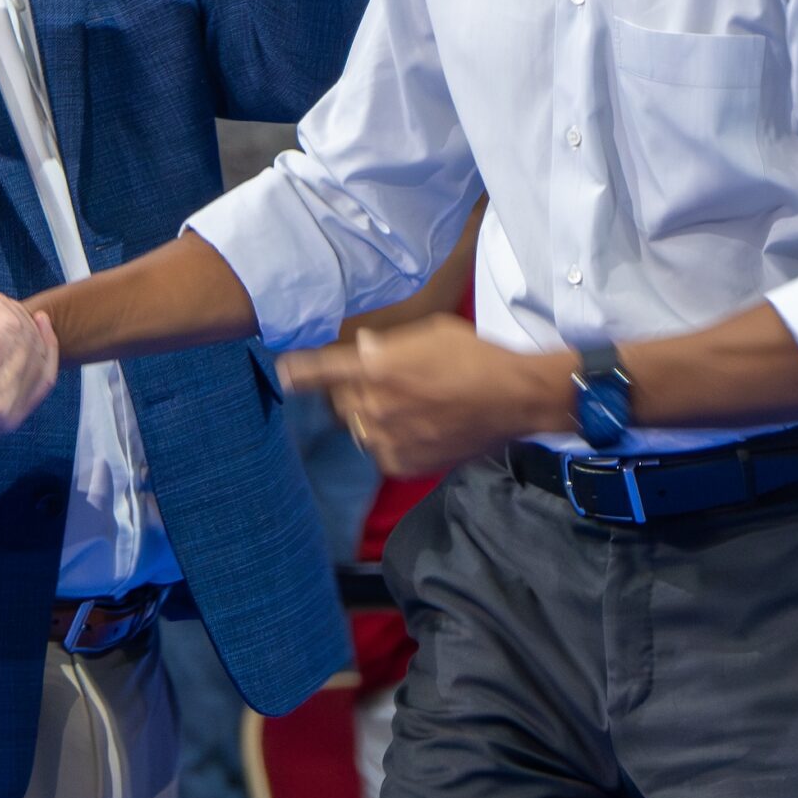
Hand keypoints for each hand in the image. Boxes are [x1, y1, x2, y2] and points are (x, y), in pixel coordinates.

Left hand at [280, 315, 566, 477]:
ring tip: (411, 408)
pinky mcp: (404, 463)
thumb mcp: (430, 334)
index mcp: (377, 367)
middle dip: (355, 393)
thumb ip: (389, 346)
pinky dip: (393, 441)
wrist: (514, 399)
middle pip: (341, 402)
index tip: (283, 372)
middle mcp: (374, 404)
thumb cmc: (475, 357)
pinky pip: (382, 452)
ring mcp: (388, 437)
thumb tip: (363, 348)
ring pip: (361, 429)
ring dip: (374, 418)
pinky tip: (420, 428)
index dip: (299, 372)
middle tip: (387, 385)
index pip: (322, 371)